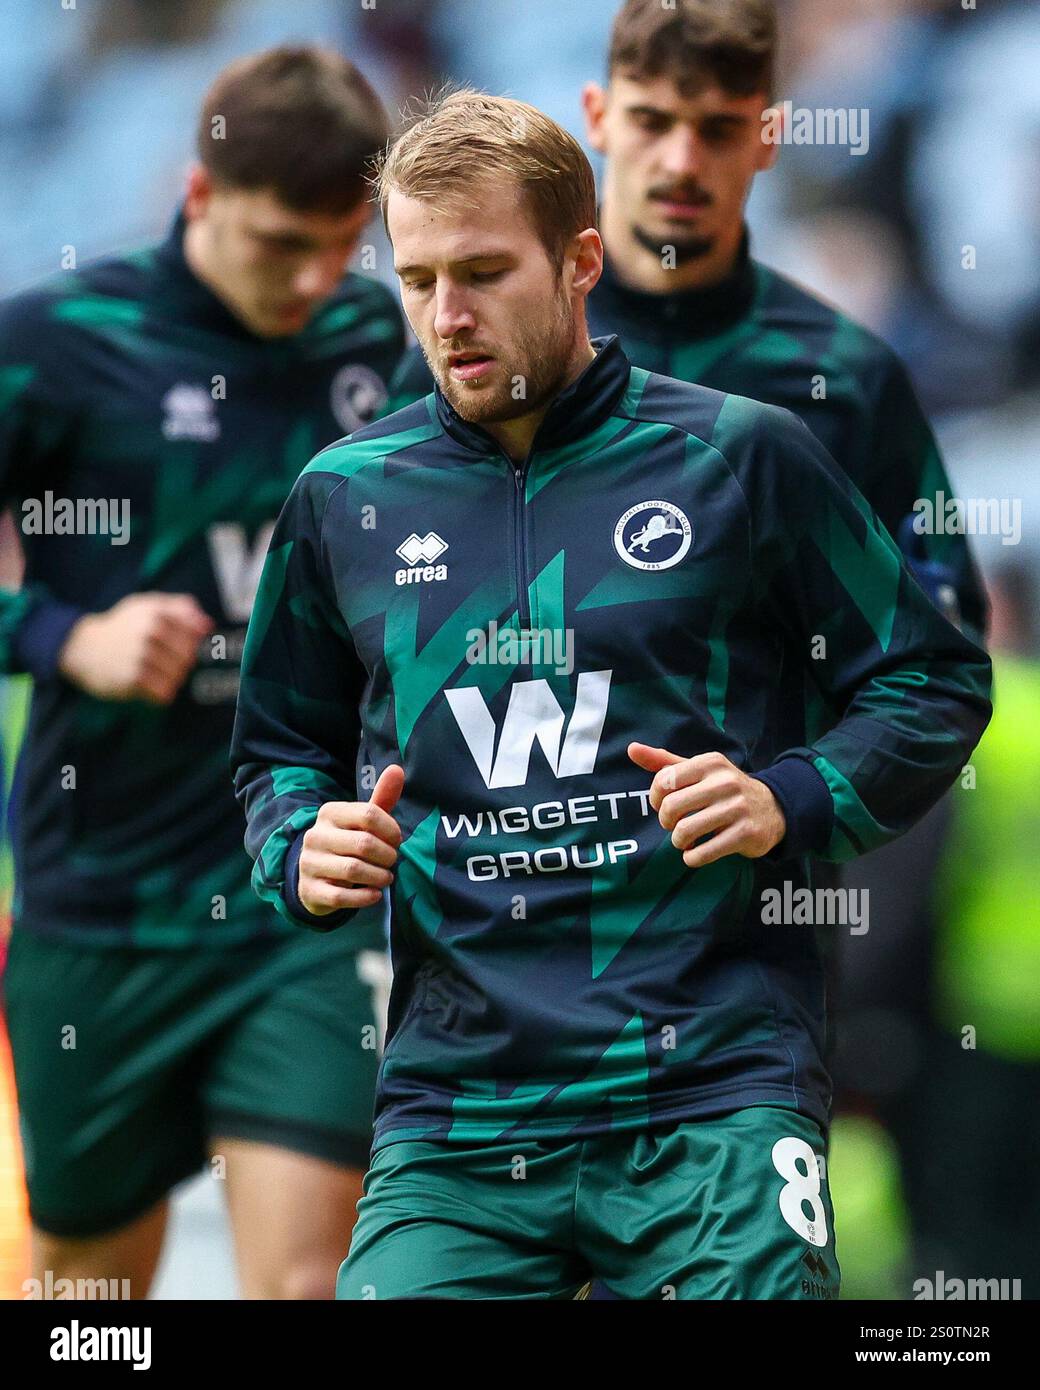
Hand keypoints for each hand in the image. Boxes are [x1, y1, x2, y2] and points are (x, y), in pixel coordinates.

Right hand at [58, 592, 213, 703]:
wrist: (83, 648)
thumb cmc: (122, 627)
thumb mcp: (147, 606)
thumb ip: (180, 607)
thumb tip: (207, 624)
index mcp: (157, 612)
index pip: (195, 634)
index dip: (189, 642)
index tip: (175, 644)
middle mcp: (150, 632)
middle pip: (189, 657)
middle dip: (180, 663)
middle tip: (160, 660)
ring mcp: (142, 655)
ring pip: (179, 677)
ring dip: (170, 679)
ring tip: (153, 672)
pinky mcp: (133, 679)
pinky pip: (165, 694)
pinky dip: (159, 693)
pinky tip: (146, 685)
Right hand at [297, 764, 404, 916]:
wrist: (314, 876)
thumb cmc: (347, 842)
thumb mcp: (362, 820)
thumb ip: (381, 797)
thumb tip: (397, 769)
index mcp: (329, 813)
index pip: (369, 814)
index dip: (392, 830)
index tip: (396, 841)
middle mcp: (315, 835)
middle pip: (364, 844)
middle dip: (388, 856)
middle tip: (392, 861)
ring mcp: (310, 863)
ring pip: (354, 870)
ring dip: (379, 876)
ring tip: (386, 877)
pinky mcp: (310, 890)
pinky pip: (341, 896)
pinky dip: (364, 897)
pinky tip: (375, 894)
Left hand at [628, 744, 785, 869]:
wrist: (773, 809)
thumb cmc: (724, 790)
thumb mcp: (698, 771)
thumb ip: (664, 762)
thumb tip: (632, 748)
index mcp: (710, 763)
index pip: (665, 779)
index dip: (655, 797)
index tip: (662, 805)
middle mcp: (725, 782)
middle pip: (672, 807)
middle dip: (666, 822)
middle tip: (674, 824)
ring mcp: (737, 808)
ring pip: (685, 831)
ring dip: (679, 841)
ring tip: (685, 840)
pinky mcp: (745, 834)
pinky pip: (704, 852)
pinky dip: (692, 857)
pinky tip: (695, 852)